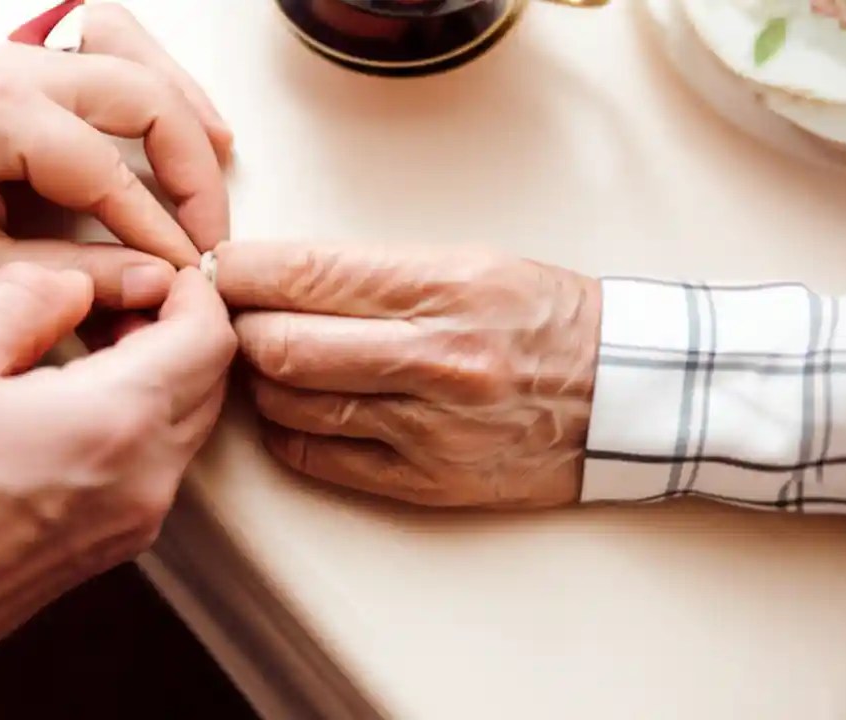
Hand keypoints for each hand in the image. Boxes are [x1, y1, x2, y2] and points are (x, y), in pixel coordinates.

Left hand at [0, 3, 231, 305]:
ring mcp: (25, 58)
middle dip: (193, 172)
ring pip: (140, 59)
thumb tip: (151, 286)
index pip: (110, 174)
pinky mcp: (28, 66)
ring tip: (220, 167)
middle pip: (148, 99)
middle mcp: (19, 71)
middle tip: (210, 239)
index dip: (162, 234)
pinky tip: (179, 123)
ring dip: (187, 112)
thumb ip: (64, 278)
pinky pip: (116, 53)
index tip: (191, 281)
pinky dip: (158, 86)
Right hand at [0, 264, 235, 716]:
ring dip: (159, 376)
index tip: (146, 268)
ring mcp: (132, 523)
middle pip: (210, 382)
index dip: (190, 288)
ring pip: (187, 425)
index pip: (210, 338)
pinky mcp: (110, 548)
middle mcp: (145, 480)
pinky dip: (139, 421)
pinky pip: (156, 465)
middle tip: (110, 302)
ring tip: (84, 348)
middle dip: (177, 329)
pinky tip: (69, 405)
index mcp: (115, 422)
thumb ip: (26, 297)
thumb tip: (78, 283)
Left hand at [216, 242, 600, 507]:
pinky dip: (290, 433)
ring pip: (292, 405)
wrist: (628, 391)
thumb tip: (276, 275)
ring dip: (260, 381)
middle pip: (281, 345)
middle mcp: (435, 358)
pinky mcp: (429, 482)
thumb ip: (369, 272)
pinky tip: (299, 409)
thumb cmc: (545, 316)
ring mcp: (430, 427)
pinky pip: (320, 460)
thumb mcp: (468, 262)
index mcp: (444, 286)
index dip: (239, 270)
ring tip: (269, 361)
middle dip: (236, 327)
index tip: (218, 266)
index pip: (304, 272)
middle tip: (230, 316)